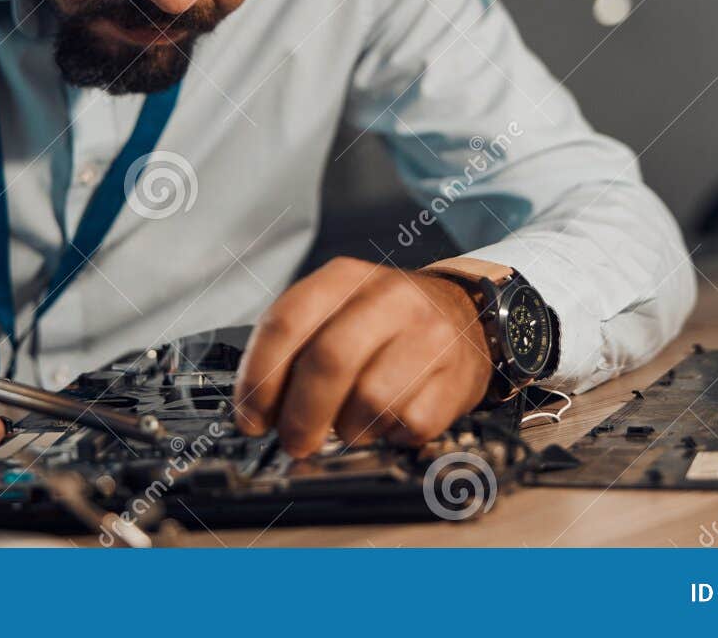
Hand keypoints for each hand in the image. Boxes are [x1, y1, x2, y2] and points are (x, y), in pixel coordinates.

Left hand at [233, 257, 493, 456]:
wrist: (468, 316)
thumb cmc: (388, 321)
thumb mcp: (339, 309)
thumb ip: (295, 347)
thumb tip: (256, 409)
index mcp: (346, 277)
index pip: (287, 321)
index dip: (259, 377)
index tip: (249, 416)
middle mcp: (390, 298)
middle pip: (328, 361)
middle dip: (300, 415)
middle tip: (293, 440)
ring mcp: (429, 336)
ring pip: (369, 399)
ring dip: (347, 428)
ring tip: (348, 423)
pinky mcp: (456, 378)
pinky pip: (407, 424)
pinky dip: (388, 434)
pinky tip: (387, 420)